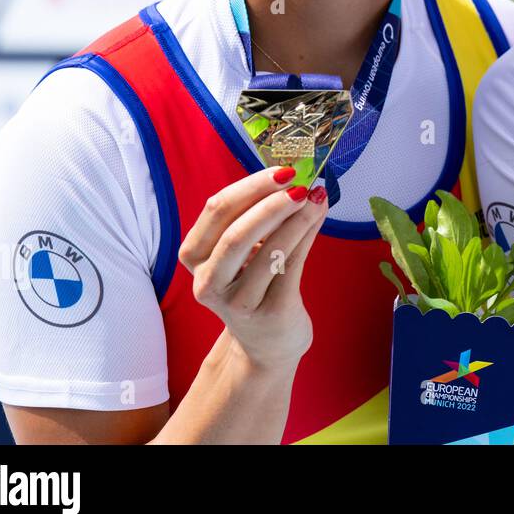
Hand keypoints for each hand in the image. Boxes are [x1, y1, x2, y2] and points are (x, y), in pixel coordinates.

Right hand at [178, 167, 328, 369]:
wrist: (267, 343)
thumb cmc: (257, 285)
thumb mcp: (251, 250)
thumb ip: (269, 218)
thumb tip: (305, 182)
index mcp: (195, 257)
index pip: (216, 212)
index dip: (249, 187)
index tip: (282, 170)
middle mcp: (208, 282)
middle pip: (234, 234)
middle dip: (270, 203)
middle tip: (299, 183)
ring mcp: (237, 302)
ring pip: (267, 251)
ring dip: (295, 219)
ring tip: (316, 197)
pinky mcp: (269, 313)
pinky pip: (290, 266)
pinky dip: (306, 236)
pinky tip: (317, 217)